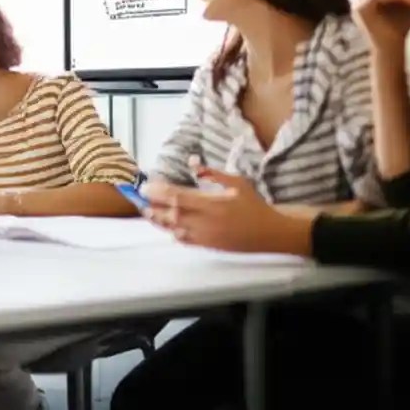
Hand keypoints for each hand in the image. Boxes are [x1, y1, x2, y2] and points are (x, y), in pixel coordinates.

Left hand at [143, 170, 308, 254]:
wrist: (270, 233)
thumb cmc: (254, 205)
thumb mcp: (237, 183)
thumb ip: (212, 174)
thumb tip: (192, 163)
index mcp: (211, 204)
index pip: (177, 197)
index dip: (158, 192)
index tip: (146, 186)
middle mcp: (205, 221)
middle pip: (170, 214)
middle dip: (153, 206)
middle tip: (140, 198)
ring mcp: (205, 236)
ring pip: (173, 229)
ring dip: (158, 220)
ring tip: (147, 211)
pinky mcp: (208, 246)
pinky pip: (184, 240)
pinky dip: (172, 232)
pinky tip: (166, 226)